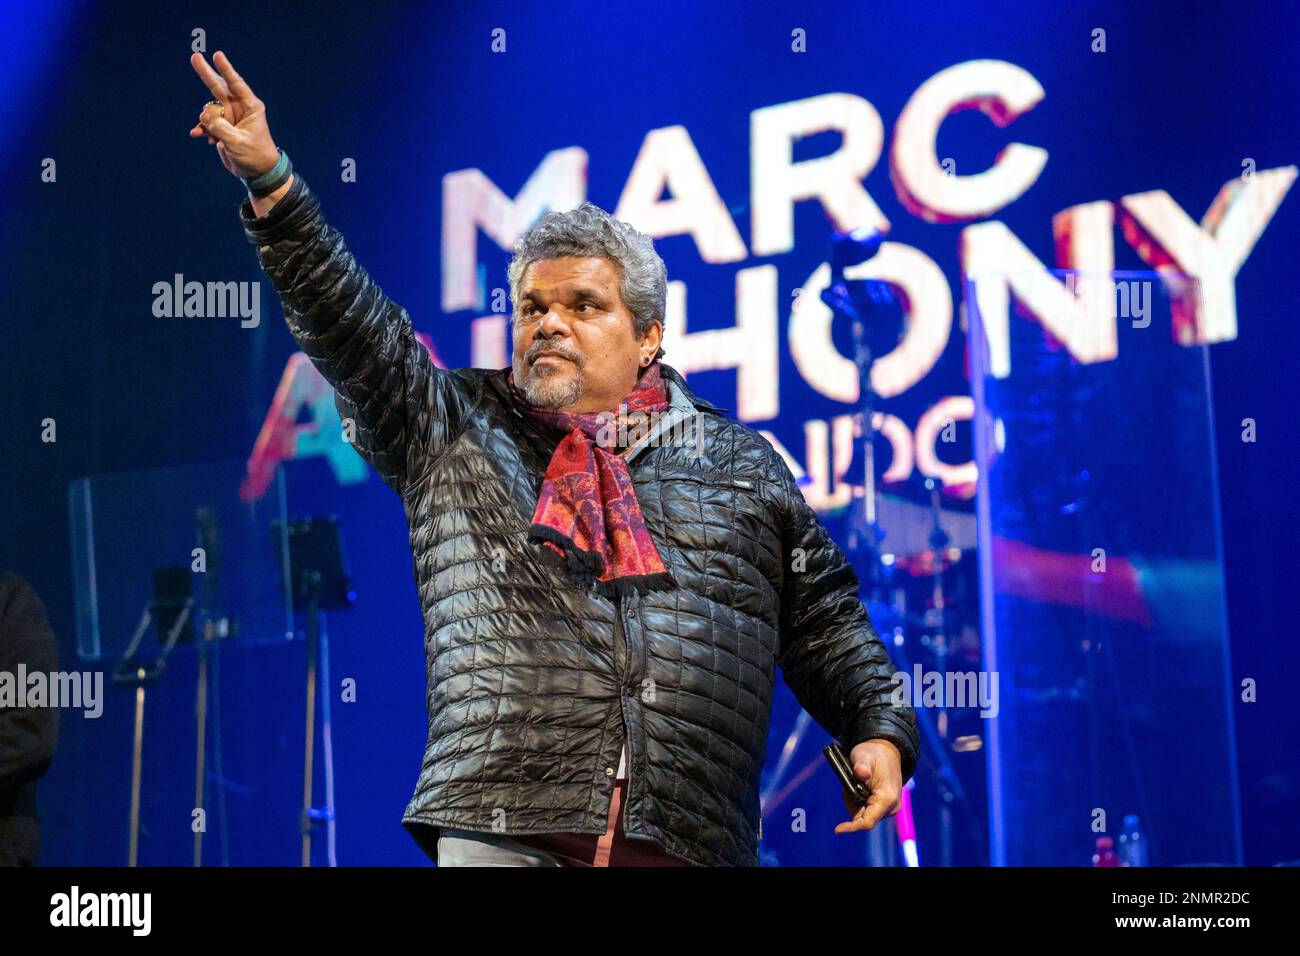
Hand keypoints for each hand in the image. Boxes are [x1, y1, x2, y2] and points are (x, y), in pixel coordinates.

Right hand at [188, 50, 279, 178]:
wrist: (256, 173)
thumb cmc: (255, 156)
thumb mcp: (238, 142)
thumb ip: (220, 127)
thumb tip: (203, 116)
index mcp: (250, 107)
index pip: (236, 84)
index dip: (226, 69)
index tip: (217, 55)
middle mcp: (238, 109)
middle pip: (218, 87)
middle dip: (206, 73)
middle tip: (195, 56)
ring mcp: (229, 117)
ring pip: (209, 108)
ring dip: (205, 119)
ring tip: (212, 134)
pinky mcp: (222, 127)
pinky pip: (206, 123)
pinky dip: (202, 128)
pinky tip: (198, 135)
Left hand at [834, 738, 902, 833]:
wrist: (886, 751)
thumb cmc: (874, 753)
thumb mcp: (864, 755)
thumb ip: (861, 765)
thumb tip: (861, 773)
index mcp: (887, 797)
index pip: (868, 821)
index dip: (852, 827)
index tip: (837, 829)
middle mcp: (891, 807)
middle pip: (863, 818)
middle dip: (851, 803)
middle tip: (847, 785)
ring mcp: (889, 808)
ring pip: (863, 815)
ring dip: (853, 802)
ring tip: (854, 781)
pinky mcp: (885, 806)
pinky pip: (866, 810)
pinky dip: (857, 801)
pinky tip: (858, 786)